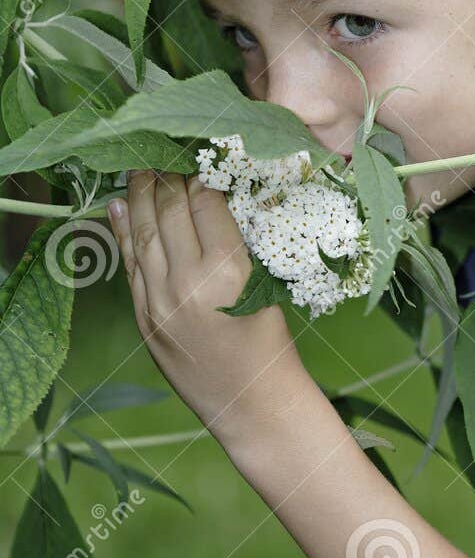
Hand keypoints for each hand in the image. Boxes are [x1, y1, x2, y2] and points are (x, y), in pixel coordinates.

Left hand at [107, 170, 310, 440]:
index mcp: (228, 271)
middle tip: (168, 151)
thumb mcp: (267, 287)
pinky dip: (122, 231)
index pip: (206, 203)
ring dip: (140, 194)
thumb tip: (217, 198)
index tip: (203, 155)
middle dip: (168, 176)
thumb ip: (239, 245)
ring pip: (143, 231)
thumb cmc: (273, 347)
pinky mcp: (144, 318)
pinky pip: (129, 264)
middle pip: (170, 210)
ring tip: (140, 166)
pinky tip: (119, 204)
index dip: (203, 173)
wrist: (252, 406)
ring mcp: (159, 301)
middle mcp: (187, 282)